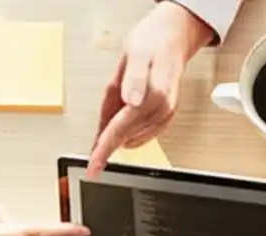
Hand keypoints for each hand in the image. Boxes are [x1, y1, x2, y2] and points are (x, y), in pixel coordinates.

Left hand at [88, 2, 214, 175]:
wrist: (172, 38)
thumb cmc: (151, 43)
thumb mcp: (136, 53)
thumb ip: (134, 79)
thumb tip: (131, 102)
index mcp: (154, 94)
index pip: (122, 128)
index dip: (105, 149)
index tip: (93, 166)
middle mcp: (163, 107)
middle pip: (126, 136)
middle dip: (107, 145)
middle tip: (92, 154)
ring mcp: (166, 113)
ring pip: (133, 136)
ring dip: (117, 137)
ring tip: (105, 128)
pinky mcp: (167, 116)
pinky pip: (144, 134)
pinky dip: (129, 136)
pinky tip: (121, 134)